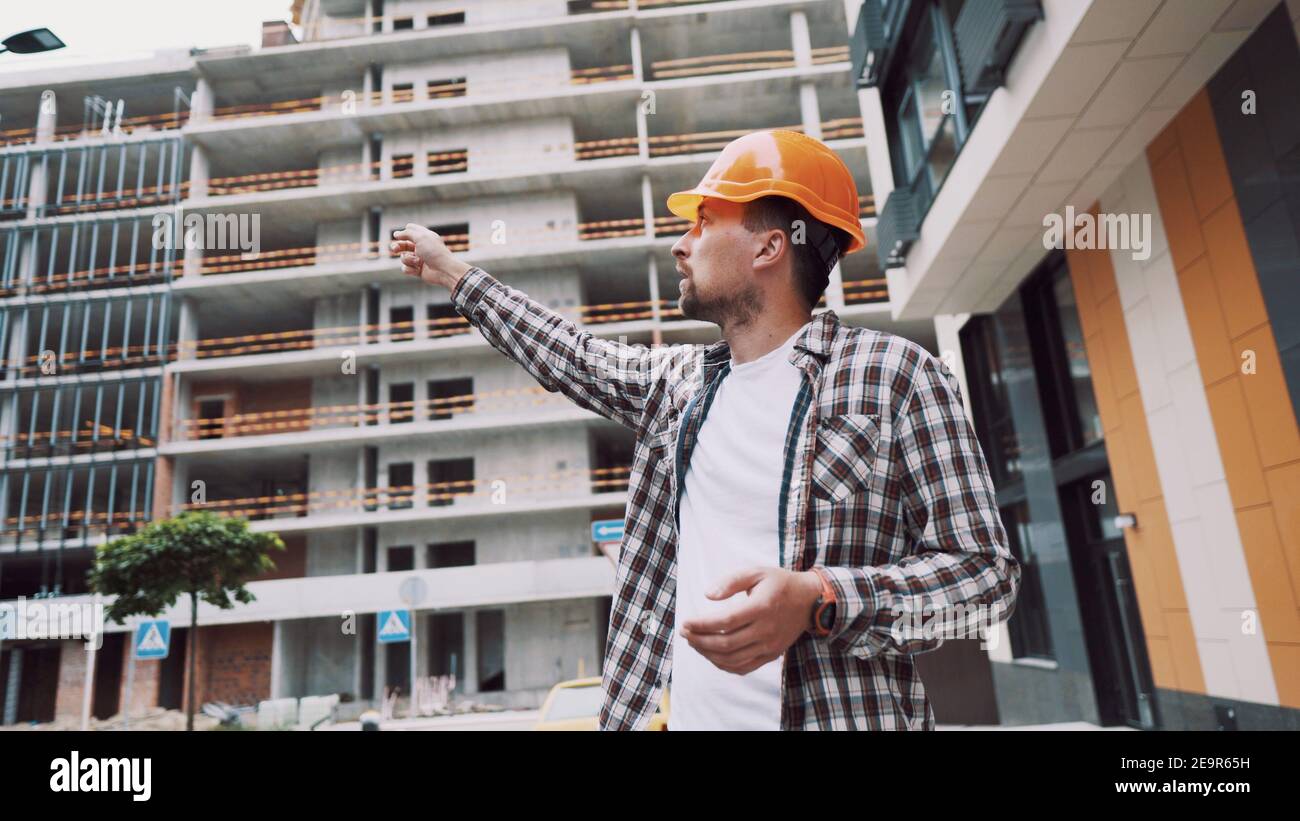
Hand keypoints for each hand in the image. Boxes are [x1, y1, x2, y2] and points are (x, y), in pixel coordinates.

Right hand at [389, 223, 471, 289]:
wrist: (444, 271)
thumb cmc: (434, 252)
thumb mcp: (421, 237)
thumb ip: (407, 233)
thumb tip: (396, 234)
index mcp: (424, 237)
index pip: (411, 231)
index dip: (403, 233)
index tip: (397, 236)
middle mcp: (421, 247)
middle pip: (403, 245)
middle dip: (397, 246)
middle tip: (395, 249)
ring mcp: (419, 259)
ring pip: (403, 257)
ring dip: (407, 259)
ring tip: (417, 262)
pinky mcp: (418, 270)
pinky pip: (406, 269)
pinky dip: (410, 269)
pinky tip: (417, 270)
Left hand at [679, 567, 822, 675]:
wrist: (810, 600)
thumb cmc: (779, 583)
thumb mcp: (756, 572)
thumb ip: (731, 581)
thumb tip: (708, 595)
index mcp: (761, 607)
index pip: (725, 621)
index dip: (702, 624)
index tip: (685, 623)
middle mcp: (766, 630)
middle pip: (726, 644)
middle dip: (699, 640)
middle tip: (684, 633)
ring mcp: (769, 646)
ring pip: (732, 659)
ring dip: (708, 654)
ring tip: (694, 643)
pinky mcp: (771, 655)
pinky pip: (743, 667)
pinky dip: (724, 665)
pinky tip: (711, 655)